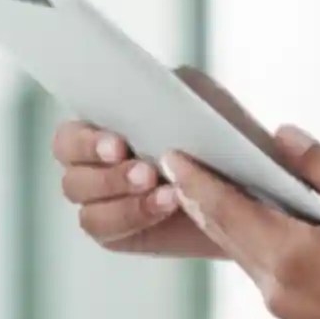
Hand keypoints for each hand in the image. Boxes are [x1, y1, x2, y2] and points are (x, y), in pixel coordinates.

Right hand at [51, 67, 228, 258]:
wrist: (249, 176)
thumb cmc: (222, 130)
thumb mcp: (200, 97)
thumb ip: (169, 86)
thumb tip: (148, 92)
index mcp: (103, 128)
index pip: (69, 137)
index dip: (86, 143)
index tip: (118, 145)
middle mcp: (95, 166)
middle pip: (73, 177)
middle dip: (108, 176)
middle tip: (147, 172)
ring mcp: (105, 202)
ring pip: (89, 209)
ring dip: (125, 201)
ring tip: (168, 191)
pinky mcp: (121, 231)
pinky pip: (108, 230)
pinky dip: (136, 216)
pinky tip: (169, 204)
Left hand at [160, 126, 319, 318]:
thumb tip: (288, 140)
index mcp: (298, 258)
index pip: (227, 209)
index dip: (197, 179)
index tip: (175, 156)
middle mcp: (285, 294)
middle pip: (230, 235)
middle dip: (204, 199)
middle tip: (186, 166)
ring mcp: (295, 317)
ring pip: (253, 259)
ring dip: (239, 223)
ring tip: (235, 187)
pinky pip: (278, 279)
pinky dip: (271, 249)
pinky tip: (289, 228)